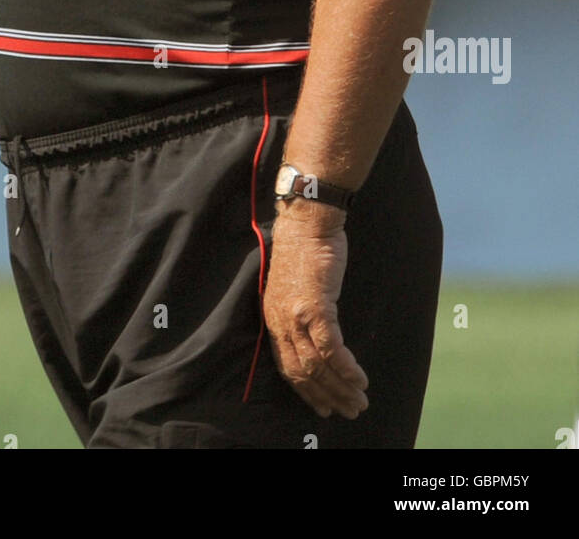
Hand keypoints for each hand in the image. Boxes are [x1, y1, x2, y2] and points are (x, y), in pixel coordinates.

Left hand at [262, 203, 368, 419]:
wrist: (307, 221)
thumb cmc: (305, 249)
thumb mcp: (294, 286)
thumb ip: (299, 312)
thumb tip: (317, 335)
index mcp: (273, 318)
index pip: (287, 366)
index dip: (305, 390)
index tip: (322, 406)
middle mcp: (280, 321)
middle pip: (302, 372)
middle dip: (326, 396)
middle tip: (347, 410)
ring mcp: (296, 316)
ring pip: (318, 365)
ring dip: (340, 387)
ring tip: (359, 400)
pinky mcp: (316, 307)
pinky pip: (332, 348)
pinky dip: (346, 368)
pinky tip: (359, 378)